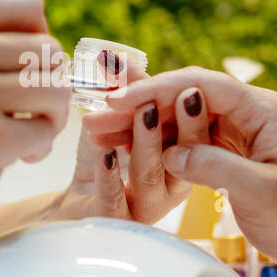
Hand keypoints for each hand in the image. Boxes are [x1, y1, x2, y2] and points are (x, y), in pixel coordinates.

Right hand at [0, 0, 70, 233]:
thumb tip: (48, 50)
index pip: (27, 3)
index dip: (38, 35)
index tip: (21, 68)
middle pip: (49, 48)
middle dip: (49, 82)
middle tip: (27, 111)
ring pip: (56, 87)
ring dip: (51, 115)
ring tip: (25, 133)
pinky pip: (45, 130)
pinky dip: (39, 147)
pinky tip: (15, 156)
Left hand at [50, 56, 203, 223]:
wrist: (78, 199)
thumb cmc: (106, 156)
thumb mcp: (121, 117)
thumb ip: (127, 89)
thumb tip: (115, 55)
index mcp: (183, 159)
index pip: (197, 134)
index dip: (194, 111)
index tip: (192, 88)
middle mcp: (171, 185)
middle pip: (184, 155)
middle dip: (184, 124)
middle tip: (182, 96)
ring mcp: (145, 206)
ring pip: (151, 177)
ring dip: (147, 143)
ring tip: (143, 114)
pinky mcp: (114, 221)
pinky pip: (114, 202)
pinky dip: (109, 176)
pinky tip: (104, 153)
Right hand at [85, 66, 276, 276]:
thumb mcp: (262, 191)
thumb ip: (216, 167)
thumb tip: (171, 153)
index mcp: (261, 110)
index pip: (201, 86)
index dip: (156, 90)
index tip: (118, 102)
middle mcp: (246, 113)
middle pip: (182, 98)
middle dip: (137, 107)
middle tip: (95, 121)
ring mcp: (234, 133)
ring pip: (178, 120)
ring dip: (140, 127)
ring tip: (98, 135)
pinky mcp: (226, 154)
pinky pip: (184, 142)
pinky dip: (154, 147)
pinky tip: (124, 152)